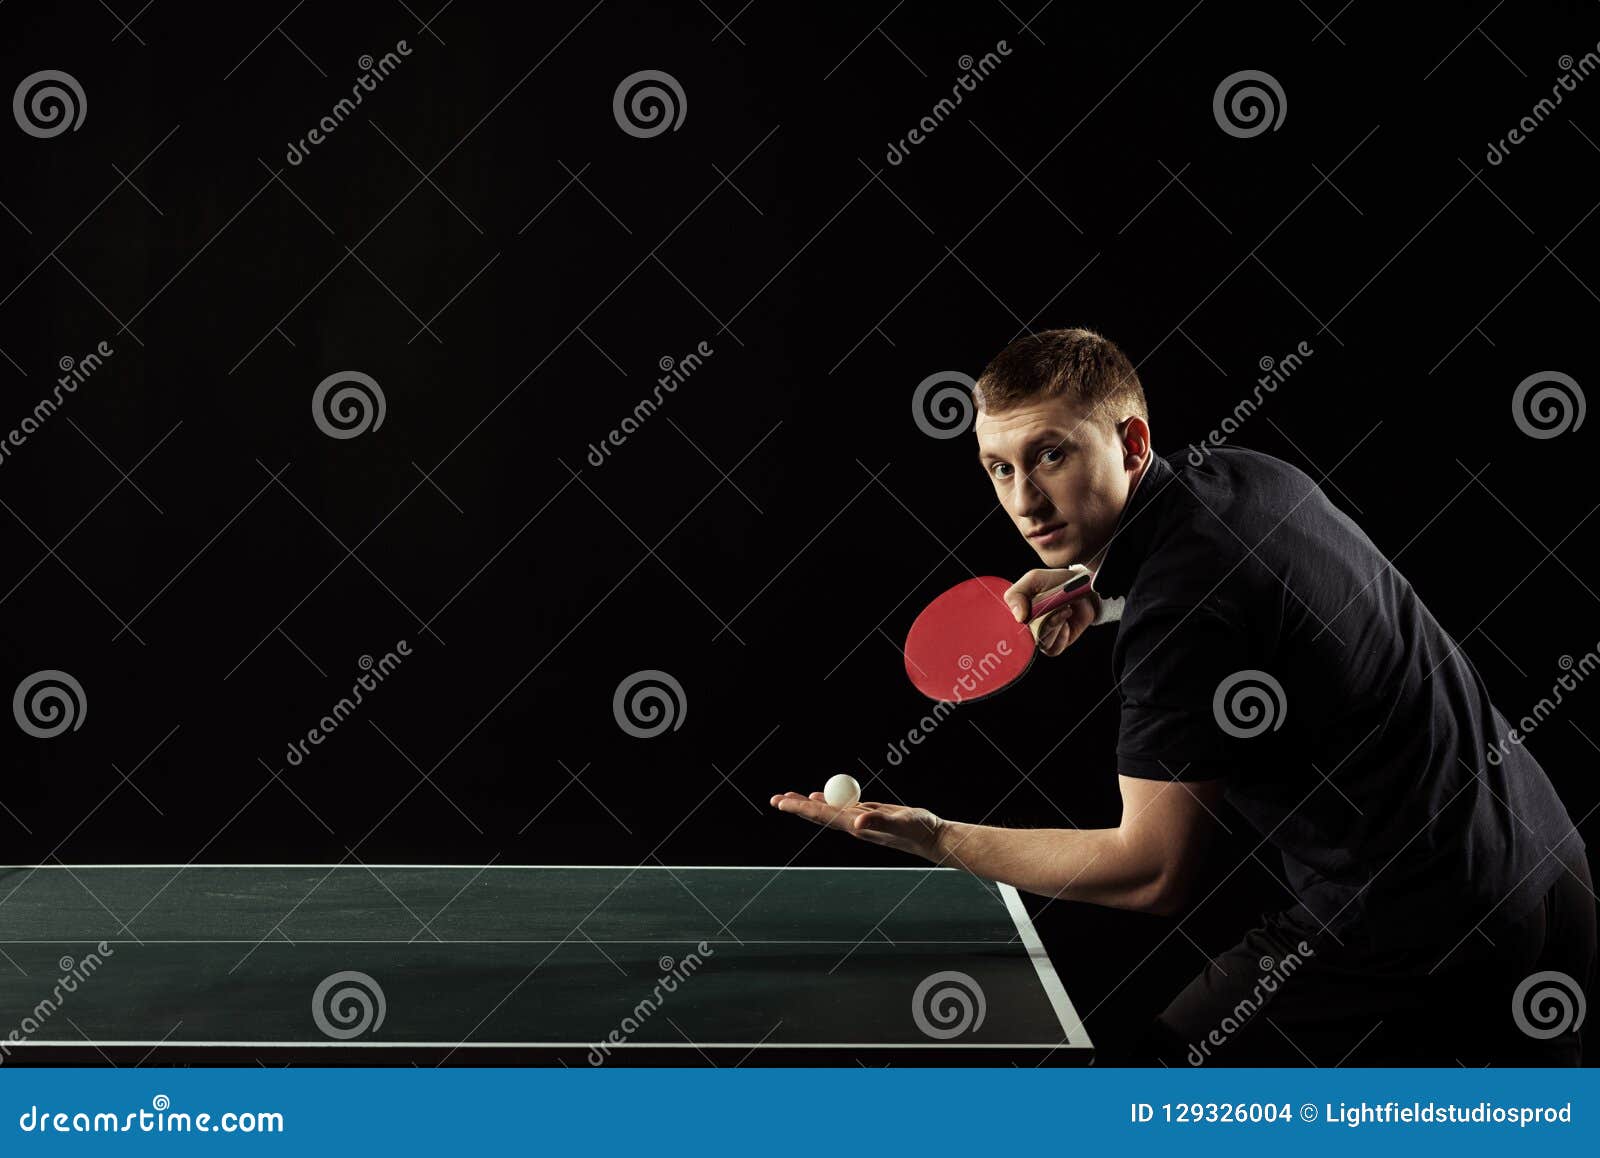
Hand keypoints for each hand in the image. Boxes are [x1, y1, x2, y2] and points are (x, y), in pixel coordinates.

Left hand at [768, 792, 945, 859]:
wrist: (930, 836)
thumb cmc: (917, 830)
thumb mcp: (899, 823)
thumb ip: (878, 821)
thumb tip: (855, 822)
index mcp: (855, 826)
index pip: (822, 815)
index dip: (801, 808)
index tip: (782, 803)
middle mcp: (852, 824)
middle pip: (817, 814)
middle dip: (795, 807)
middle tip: (774, 800)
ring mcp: (858, 819)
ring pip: (826, 809)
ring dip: (807, 803)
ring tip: (788, 798)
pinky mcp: (866, 813)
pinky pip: (840, 805)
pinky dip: (826, 799)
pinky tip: (818, 796)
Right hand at [1004, 567, 1099, 656]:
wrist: (1084, 588)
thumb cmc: (1057, 582)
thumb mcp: (1034, 579)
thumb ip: (1016, 594)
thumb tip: (1018, 618)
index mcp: (1018, 612)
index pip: (1006, 629)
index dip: (1015, 624)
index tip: (1027, 612)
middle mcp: (1028, 627)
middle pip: (1026, 636)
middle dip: (1042, 620)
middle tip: (1052, 604)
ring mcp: (1042, 637)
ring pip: (1041, 642)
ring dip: (1054, 624)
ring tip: (1063, 609)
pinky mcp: (1056, 644)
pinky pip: (1053, 649)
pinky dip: (1061, 635)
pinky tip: (1066, 623)